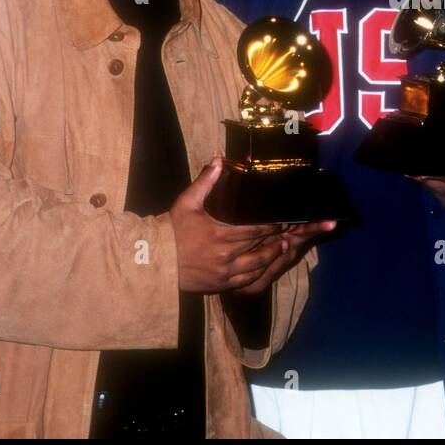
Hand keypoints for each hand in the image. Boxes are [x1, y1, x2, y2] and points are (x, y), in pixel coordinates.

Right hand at [170, 158, 334, 294]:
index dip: (272, 226)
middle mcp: (226, 255)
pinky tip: (265, 268)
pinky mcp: (219, 284)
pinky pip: (245, 281)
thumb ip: (205, 181)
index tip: (284, 221)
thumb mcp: (186, 202)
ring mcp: (224, 272)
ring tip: (283, 248)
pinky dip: (258, 274)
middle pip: (259, 247)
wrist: (154, 260)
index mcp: (220, 233)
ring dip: (271, 257)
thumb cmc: (171, 230)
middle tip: (290, 234)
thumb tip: (218, 160)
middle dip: (275, 239)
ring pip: (256, 266)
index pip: (255, 229)